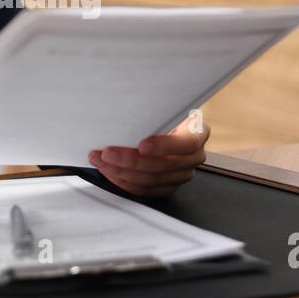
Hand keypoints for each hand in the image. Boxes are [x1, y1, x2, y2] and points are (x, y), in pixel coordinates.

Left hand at [87, 114, 209, 197]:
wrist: (167, 125)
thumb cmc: (164, 113)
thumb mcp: (166, 107)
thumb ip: (156, 113)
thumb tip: (129, 109)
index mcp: (197, 133)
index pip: (186, 144)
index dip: (163, 147)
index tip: (142, 145)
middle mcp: (194, 157)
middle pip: (162, 166)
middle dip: (130, 161)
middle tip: (107, 153)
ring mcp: (182, 175)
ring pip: (151, 180)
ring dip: (121, 172)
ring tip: (101, 161)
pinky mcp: (168, 186)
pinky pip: (145, 190)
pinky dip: (124, 182)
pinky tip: (111, 172)